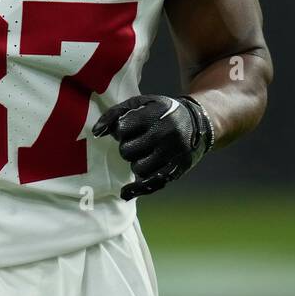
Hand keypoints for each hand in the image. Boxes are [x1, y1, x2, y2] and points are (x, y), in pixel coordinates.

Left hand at [93, 95, 213, 199]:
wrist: (198, 123)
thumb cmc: (161, 112)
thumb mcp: (140, 103)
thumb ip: (115, 114)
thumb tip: (96, 132)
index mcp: (156, 113)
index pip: (121, 129)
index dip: (120, 131)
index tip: (128, 128)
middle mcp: (166, 132)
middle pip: (127, 151)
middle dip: (128, 148)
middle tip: (137, 142)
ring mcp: (173, 152)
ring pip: (138, 169)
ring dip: (136, 163)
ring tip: (145, 153)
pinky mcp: (178, 169)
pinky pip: (152, 184)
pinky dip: (137, 189)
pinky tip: (125, 192)